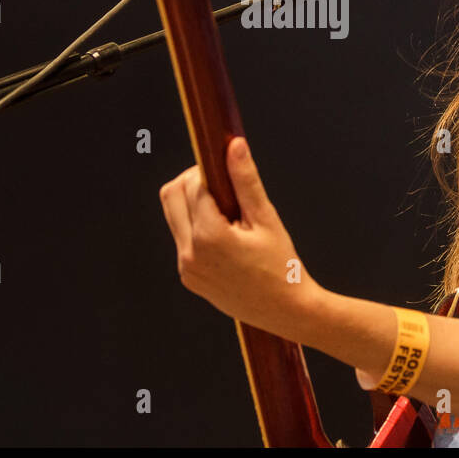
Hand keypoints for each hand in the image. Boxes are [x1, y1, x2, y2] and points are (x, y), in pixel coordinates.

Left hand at [159, 137, 320, 338]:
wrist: (287, 311)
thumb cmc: (283, 267)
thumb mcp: (266, 219)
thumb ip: (246, 181)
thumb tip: (234, 146)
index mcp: (209, 237)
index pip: (193, 184)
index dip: (209, 170)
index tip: (226, 169)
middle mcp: (190, 253)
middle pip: (171, 195)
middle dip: (193, 182)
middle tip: (224, 188)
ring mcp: (187, 268)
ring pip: (173, 216)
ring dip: (193, 205)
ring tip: (229, 215)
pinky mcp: (189, 277)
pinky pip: (182, 239)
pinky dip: (197, 227)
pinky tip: (227, 236)